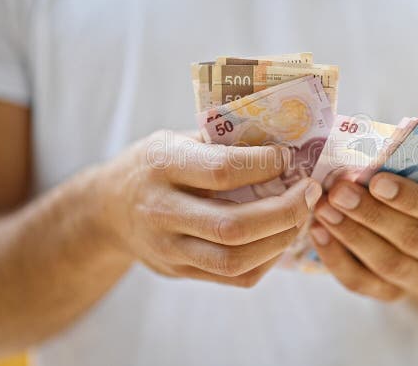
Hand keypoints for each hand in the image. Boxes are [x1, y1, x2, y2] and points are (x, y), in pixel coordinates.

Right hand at [93, 130, 322, 287]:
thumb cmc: (155, 164)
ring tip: (301, 216)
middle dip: (284, 211)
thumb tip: (285, 144)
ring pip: (235, 259)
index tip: (289, 158)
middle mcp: (161, 211)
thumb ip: (221, 144)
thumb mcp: (176, 140)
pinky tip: (279, 238)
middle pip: (233, 225)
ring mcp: (168, 248)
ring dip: (280, 239)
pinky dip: (267, 259)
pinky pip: (233, 277)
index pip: (221, 172)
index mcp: (162, 165)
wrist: (107, 209)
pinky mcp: (178, 272)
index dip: (264, 166)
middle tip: (310, 191)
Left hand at [310, 172, 417, 300]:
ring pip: (387, 264)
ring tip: (323, 209)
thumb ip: (403, 170)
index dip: (409, 197)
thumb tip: (363, 160)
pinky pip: (362, 282)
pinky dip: (337, 257)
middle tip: (338, 192)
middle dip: (371, 214)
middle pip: (413, 240)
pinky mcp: (394, 296)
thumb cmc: (416, 192)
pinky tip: (318, 232)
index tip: (376, 180)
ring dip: (351, 234)